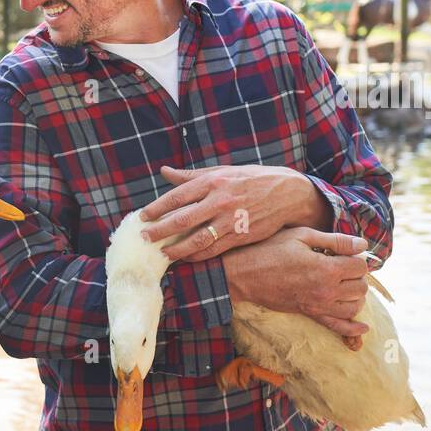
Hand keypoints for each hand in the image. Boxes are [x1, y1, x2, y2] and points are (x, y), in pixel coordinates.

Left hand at [138, 164, 330, 260]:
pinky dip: (196, 256)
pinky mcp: (241, 236)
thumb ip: (191, 175)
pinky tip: (185, 258)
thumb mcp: (222, 171)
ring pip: (196, 240)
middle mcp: (220, 201)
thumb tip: (165, 171)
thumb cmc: (251, 179)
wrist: (288, 193)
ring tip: (162, 253)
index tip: (142, 217)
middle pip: (182, 220)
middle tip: (144, 238)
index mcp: (213, 182)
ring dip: (176, 249)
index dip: (156, 208)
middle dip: (159, 231)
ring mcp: (230, 221)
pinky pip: (213, 250)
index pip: (177, 197)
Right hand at [222, 226, 370, 348]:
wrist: (244, 274)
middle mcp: (326, 290)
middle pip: (361, 286)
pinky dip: (352, 328)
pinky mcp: (310, 313)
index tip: (342, 252)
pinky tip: (363, 328)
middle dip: (356, 275)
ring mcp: (318, 305)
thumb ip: (336, 240)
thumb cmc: (270, 250)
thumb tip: (363, 245)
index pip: (360, 266)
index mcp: (327, 269)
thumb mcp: (302, 236)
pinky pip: (337, 326)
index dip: (355, 257)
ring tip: (344, 283)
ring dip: (355, 294)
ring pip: (355, 305)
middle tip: (341, 265)